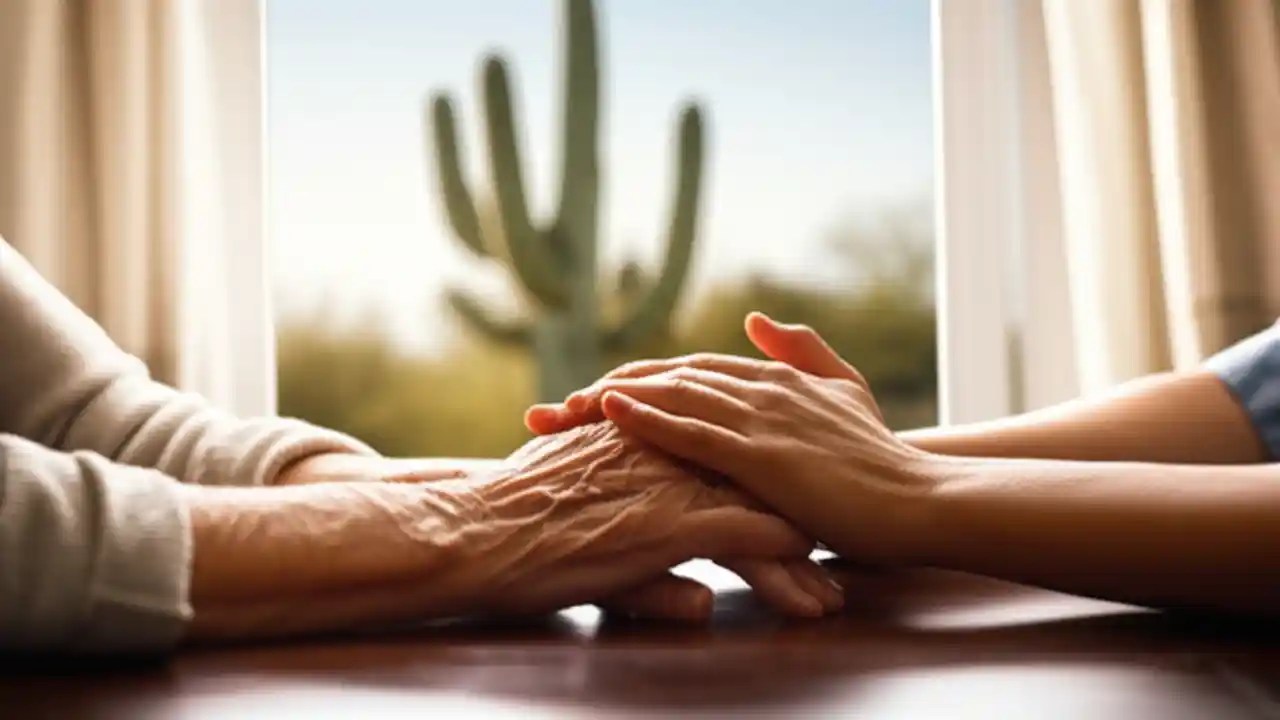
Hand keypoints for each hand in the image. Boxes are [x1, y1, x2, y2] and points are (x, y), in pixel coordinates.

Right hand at [475, 423, 841, 618]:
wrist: (476, 534)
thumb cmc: (518, 532)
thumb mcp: (589, 524)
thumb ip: (651, 557)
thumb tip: (704, 605)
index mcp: (649, 436)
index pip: (727, 455)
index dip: (767, 491)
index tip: (799, 523)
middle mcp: (671, 450)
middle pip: (757, 481)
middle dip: (797, 522)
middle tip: (833, 557)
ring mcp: (675, 485)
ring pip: (763, 512)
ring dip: (803, 559)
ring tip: (830, 598)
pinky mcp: (670, 524)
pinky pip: (746, 540)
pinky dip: (783, 567)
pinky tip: (809, 592)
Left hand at [525, 312, 876, 432]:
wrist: (921, 502)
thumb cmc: (880, 462)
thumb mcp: (845, 394)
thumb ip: (804, 351)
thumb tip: (757, 319)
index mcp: (772, 378)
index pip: (683, 371)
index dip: (630, 380)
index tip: (581, 400)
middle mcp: (760, 388)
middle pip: (662, 379)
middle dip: (597, 393)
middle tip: (544, 412)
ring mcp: (762, 419)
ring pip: (671, 397)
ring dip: (606, 403)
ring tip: (555, 413)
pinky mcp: (766, 457)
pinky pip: (695, 432)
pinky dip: (648, 418)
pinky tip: (608, 415)